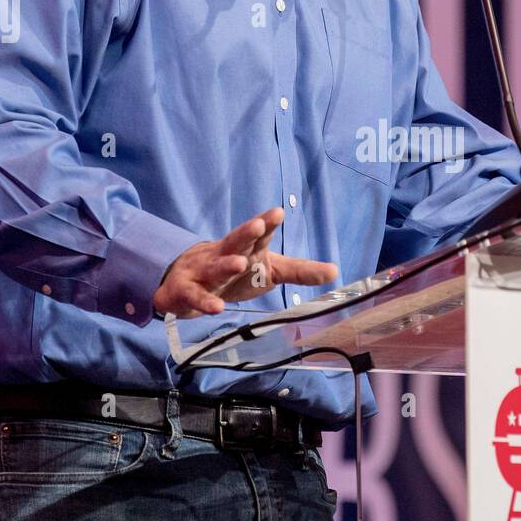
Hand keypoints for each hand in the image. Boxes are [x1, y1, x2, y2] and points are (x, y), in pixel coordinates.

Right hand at [152, 206, 337, 318]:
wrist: (185, 283)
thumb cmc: (235, 273)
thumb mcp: (270, 270)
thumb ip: (300, 271)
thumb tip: (335, 271)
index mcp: (247, 248)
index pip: (259, 234)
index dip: (267, 223)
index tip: (277, 213)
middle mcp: (225, 254)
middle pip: (235, 241)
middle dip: (246, 233)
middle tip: (257, 225)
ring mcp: (204, 271)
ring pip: (215, 266)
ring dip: (225, 264)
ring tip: (237, 263)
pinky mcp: (187, 290)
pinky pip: (196, 296)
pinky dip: (205, 301)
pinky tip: (216, 308)